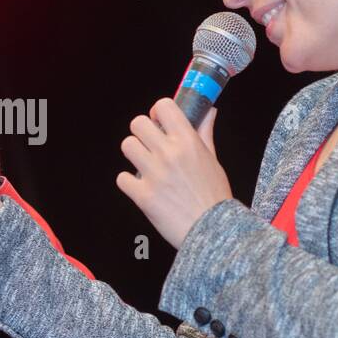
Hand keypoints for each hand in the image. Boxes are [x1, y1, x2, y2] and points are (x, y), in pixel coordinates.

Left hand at [117, 98, 234, 249]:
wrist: (213, 231)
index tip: (159, 122)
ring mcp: (154, 174)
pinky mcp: (143, 196)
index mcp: (188, 142)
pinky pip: (122, 178)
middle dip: (142, 133)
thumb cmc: (214, 196)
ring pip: (127, 146)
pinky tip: (143, 188)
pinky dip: (130, 183)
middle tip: (150, 145)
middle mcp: (169, 154)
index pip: (163, 106)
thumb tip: (208, 111)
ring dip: (135, 155)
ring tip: (146, 166)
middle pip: (137, 123)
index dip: (158, 112)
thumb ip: (204, 133)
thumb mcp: (213, 160)